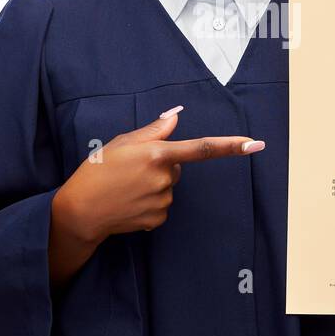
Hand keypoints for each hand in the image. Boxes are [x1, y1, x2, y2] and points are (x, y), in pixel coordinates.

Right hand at [52, 108, 264, 246]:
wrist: (80, 211)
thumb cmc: (97, 170)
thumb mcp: (122, 143)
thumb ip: (154, 131)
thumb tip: (175, 116)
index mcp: (157, 154)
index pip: (202, 148)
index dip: (231, 146)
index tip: (255, 145)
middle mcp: (164, 178)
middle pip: (177, 167)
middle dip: (161, 165)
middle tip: (131, 169)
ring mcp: (162, 201)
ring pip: (168, 187)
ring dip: (153, 184)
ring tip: (126, 186)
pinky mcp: (157, 219)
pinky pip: (162, 206)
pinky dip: (149, 203)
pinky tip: (129, 202)